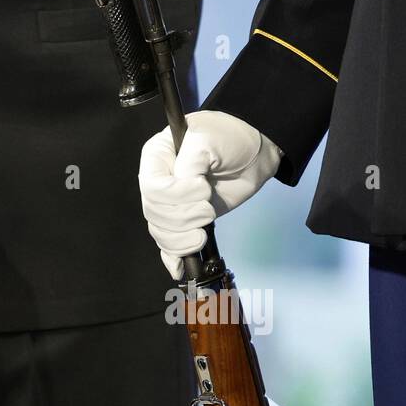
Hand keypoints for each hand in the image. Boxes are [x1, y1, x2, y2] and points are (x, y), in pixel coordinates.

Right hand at [138, 111, 282, 279]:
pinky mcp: (185, 221)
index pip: (152, 187)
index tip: (203, 187)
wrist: (253, 153)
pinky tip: (179, 267)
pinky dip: (173, 257)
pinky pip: (168, 245)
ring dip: (182, 240)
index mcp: (157, 157)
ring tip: (203, 233)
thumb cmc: (230, 138)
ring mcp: (171, 203)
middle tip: (208, 209)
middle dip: (183, 218)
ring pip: (160, 232)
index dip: (176, 195)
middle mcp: (158, 182)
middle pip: (154, 213)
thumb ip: (191, 163)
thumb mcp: (208, 141)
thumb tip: (181, 184)